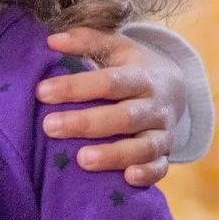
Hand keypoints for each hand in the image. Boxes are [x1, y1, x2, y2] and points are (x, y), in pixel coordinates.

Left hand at [40, 27, 186, 186]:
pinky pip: (160, 168)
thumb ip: (86, 41)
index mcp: (141, 76)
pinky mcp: (165, 155)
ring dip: (114, 155)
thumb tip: (51, 40)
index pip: (108, 81)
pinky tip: (127, 178)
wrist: (177, 87)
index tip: (41, 91)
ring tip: (82, 160)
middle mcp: (154, 106)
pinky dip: (147, 174)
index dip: (76, 87)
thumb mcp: (116, 47)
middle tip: (49, 127)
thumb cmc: (132, 67)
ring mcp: (163, 132)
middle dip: (86, 123)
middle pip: (124, 116)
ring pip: (143, 146)